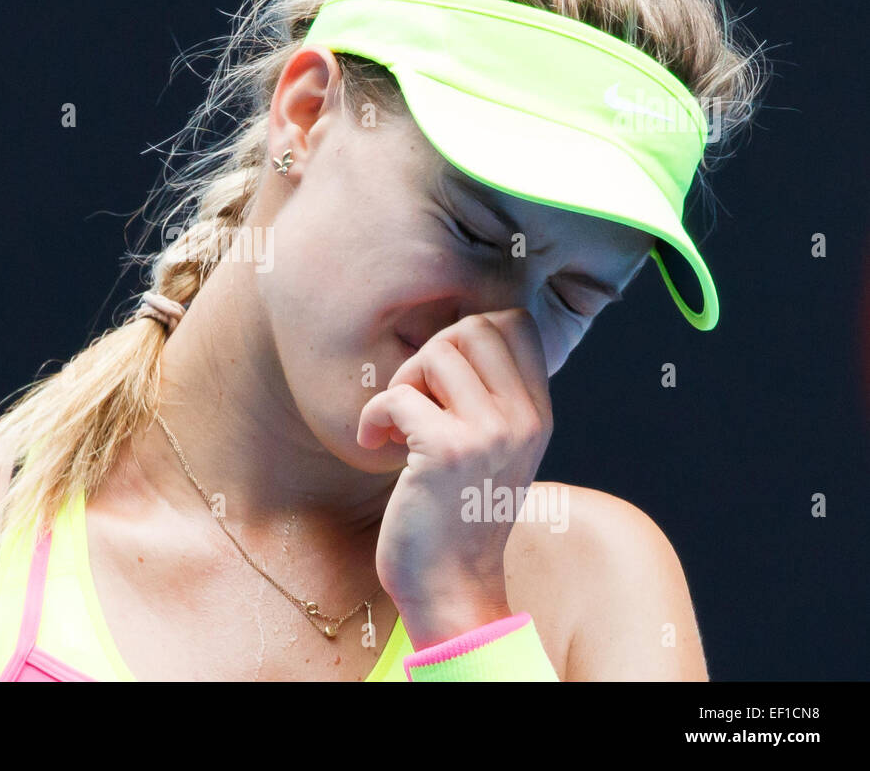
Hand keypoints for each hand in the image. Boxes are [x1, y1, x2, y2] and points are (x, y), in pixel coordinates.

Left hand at [358, 309, 553, 645]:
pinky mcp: (447, 451)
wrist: (452, 587)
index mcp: (537, 414)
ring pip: (435, 353)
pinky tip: (378, 445)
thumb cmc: (457, 517)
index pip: (516, 323)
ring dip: (401, 384)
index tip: (443, 379)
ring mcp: (489, 434)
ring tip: (400, 426)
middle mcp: (522, 419)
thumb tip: (456, 336)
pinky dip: (373, 417)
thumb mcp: (495, 451)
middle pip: (473, 327)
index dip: (467, 333)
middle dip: (430, 353)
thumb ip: (489, 398)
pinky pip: (396, 396)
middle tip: (416, 399)